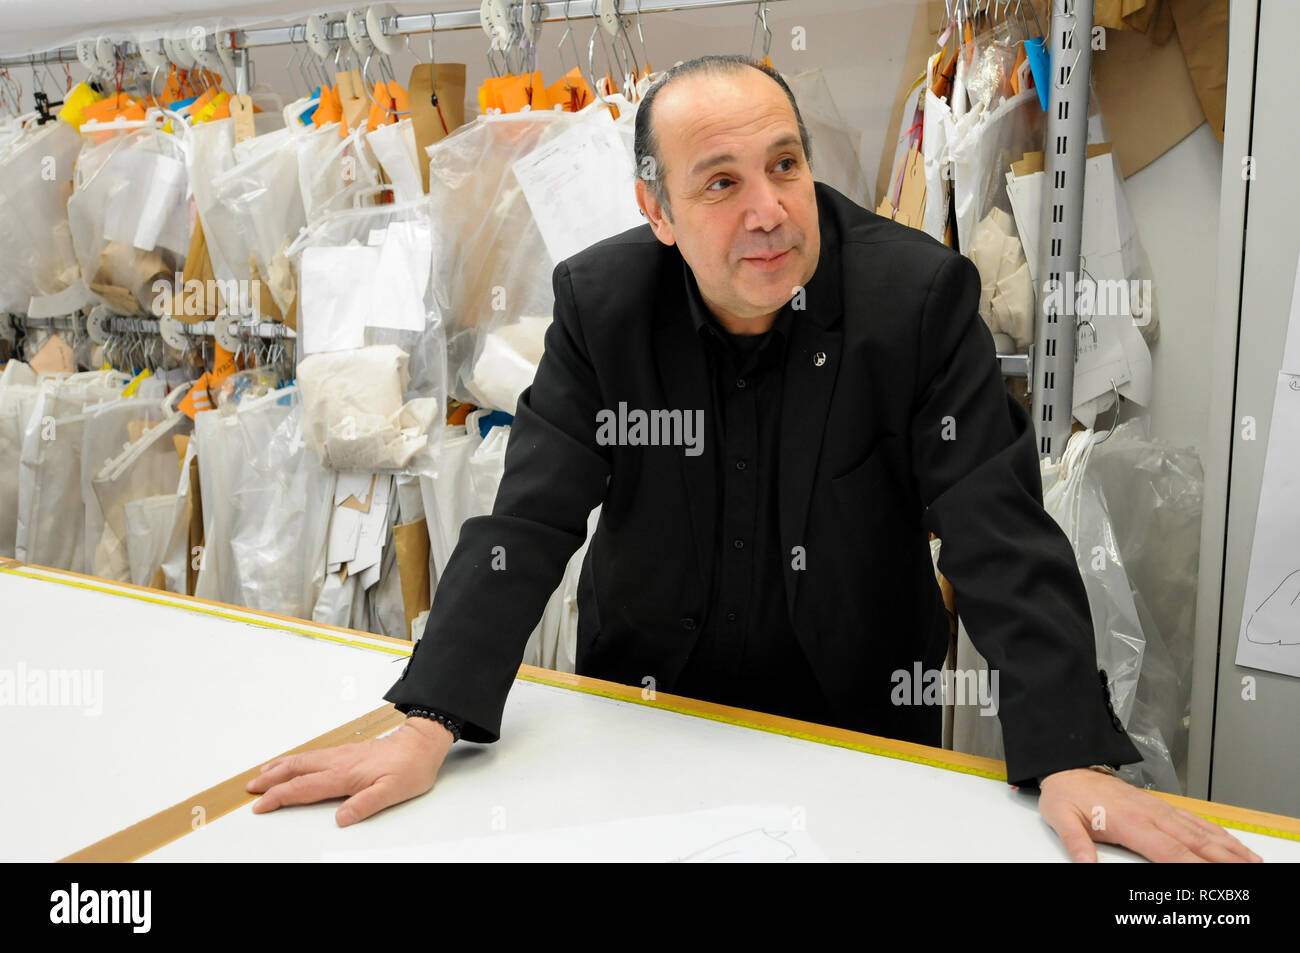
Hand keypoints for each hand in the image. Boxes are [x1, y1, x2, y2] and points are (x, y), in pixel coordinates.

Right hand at [246, 717, 453, 826]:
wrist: (421, 744)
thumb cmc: (410, 768)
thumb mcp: (393, 792)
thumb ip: (365, 804)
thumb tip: (341, 818)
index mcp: (345, 774)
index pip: (304, 787)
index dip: (279, 797)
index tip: (260, 805)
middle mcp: (338, 762)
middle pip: (296, 769)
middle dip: (270, 779)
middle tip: (249, 788)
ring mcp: (341, 754)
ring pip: (303, 759)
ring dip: (279, 766)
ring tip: (261, 774)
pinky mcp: (347, 751)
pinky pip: (313, 755)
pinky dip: (295, 760)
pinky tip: (293, 763)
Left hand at [1038, 768, 1262, 862]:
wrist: (1069, 767)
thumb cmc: (1067, 795)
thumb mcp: (1061, 819)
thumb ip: (1076, 844)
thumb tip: (1085, 866)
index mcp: (1131, 821)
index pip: (1169, 851)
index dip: (1193, 866)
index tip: (1214, 879)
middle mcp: (1151, 814)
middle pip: (1195, 842)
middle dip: (1224, 860)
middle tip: (1250, 872)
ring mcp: (1159, 809)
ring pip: (1201, 831)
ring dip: (1228, 847)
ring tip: (1253, 861)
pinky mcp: (1161, 806)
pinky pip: (1195, 820)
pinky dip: (1217, 832)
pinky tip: (1231, 842)